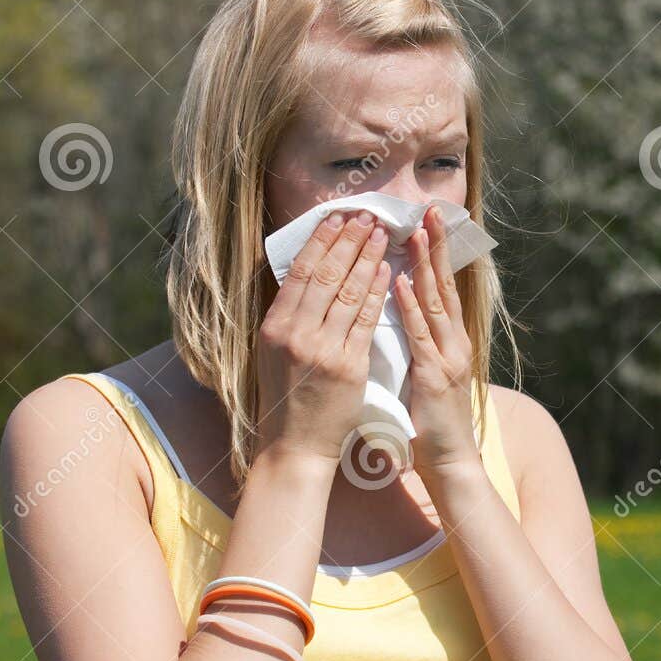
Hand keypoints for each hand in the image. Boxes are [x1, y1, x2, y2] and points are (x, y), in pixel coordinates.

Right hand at [253, 210, 389, 467]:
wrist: (296, 445)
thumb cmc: (285, 398)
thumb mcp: (273, 351)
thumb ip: (288, 316)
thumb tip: (303, 276)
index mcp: (274, 327)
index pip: (299, 272)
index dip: (320, 241)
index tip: (335, 217)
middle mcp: (296, 334)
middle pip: (325, 274)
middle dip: (348, 240)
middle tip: (365, 215)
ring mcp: (323, 350)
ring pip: (348, 292)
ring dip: (367, 258)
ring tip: (381, 234)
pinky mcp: (349, 366)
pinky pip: (366, 320)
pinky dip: (376, 292)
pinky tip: (386, 271)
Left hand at [394, 203, 484, 478]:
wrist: (450, 462)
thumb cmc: (431, 421)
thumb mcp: (423, 374)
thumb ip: (415, 345)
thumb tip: (394, 317)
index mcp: (449, 340)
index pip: (442, 287)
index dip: (435, 254)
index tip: (426, 221)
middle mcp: (453, 342)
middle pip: (445, 284)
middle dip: (437, 246)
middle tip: (430, 210)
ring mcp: (447, 357)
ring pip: (436, 302)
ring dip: (426, 265)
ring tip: (417, 232)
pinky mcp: (435, 375)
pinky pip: (421, 335)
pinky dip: (411, 307)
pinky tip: (403, 283)